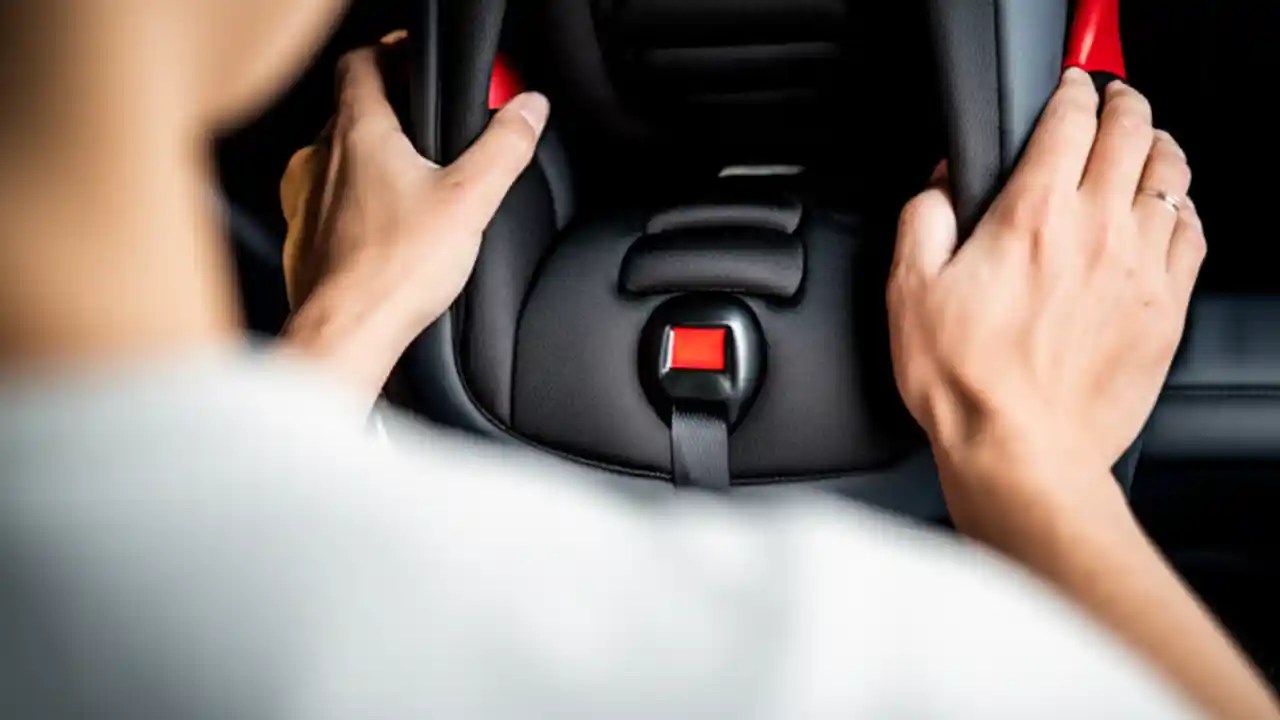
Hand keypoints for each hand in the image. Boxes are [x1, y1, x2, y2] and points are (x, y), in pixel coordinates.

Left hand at [281, 42, 548, 402]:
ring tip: (415, 177)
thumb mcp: (470, 200)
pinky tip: (390, 225)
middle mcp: (323, 157)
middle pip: (352, 107)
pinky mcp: (305, 235)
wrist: (346, 331)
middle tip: (431, 123)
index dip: (390, 52)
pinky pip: (330, 200)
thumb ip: (504, 147)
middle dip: (391, 108)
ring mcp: (308, 197)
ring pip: (339, 155)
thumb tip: (529, 109)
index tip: (418, 63)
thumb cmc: (395, 269)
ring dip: (372, 156)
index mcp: (359, 132)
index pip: (360, 62)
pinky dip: (357, 200)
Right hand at [888, 69, 1204, 520]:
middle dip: (1122, 104)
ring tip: (1144, 146)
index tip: (1066, 91)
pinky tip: (1167, 214)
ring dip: (1158, 149)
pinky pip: (1194, 235)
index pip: (1069, 120)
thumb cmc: (966, 382)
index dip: (1070, 92)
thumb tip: (940, 186)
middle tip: (1110, 103)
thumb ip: (923, 221)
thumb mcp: (908, 292)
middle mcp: (1096, 232)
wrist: (1021, 451)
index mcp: (1032, 218)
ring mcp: (1139, 268)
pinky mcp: (1165, 308)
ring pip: (1172, 177)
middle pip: (1133, 132)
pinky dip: (1183, 210)